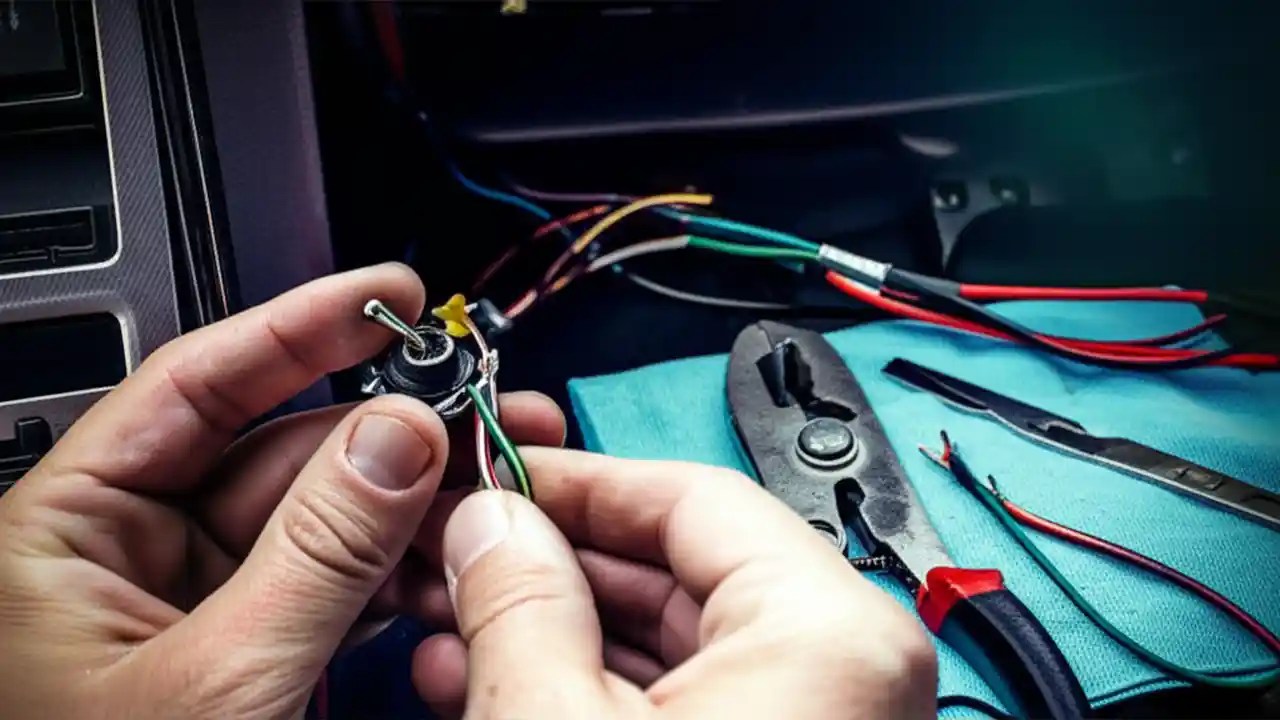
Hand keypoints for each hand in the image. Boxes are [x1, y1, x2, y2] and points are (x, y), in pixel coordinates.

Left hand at [0, 263, 564, 718]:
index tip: (388, 296)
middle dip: (390, 432)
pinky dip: (398, 576)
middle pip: (279, 451)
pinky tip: (456, 564)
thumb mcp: (216, 682)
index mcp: (66, 533)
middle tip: (482, 410)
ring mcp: (195, 605)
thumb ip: (317, 555)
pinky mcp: (247, 653)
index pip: (196, 386)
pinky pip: (331, 586)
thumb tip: (401, 438)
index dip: (298, 328)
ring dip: (411, 507)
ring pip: (320, 521)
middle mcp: (127, 555)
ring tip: (496, 491)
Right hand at [413, 450, 938, 718]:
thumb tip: (491, 525)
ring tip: (457, 625)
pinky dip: (593, 689)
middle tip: (461, 553)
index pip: (690, 494)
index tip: (496, 476)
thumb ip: (518, 601)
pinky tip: (498, 681)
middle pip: (680, 566)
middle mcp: (846, 675)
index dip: (573, 479)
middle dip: (550, 562)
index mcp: (829, 636)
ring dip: (556, 630)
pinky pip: (686, 701)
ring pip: (673, 642)